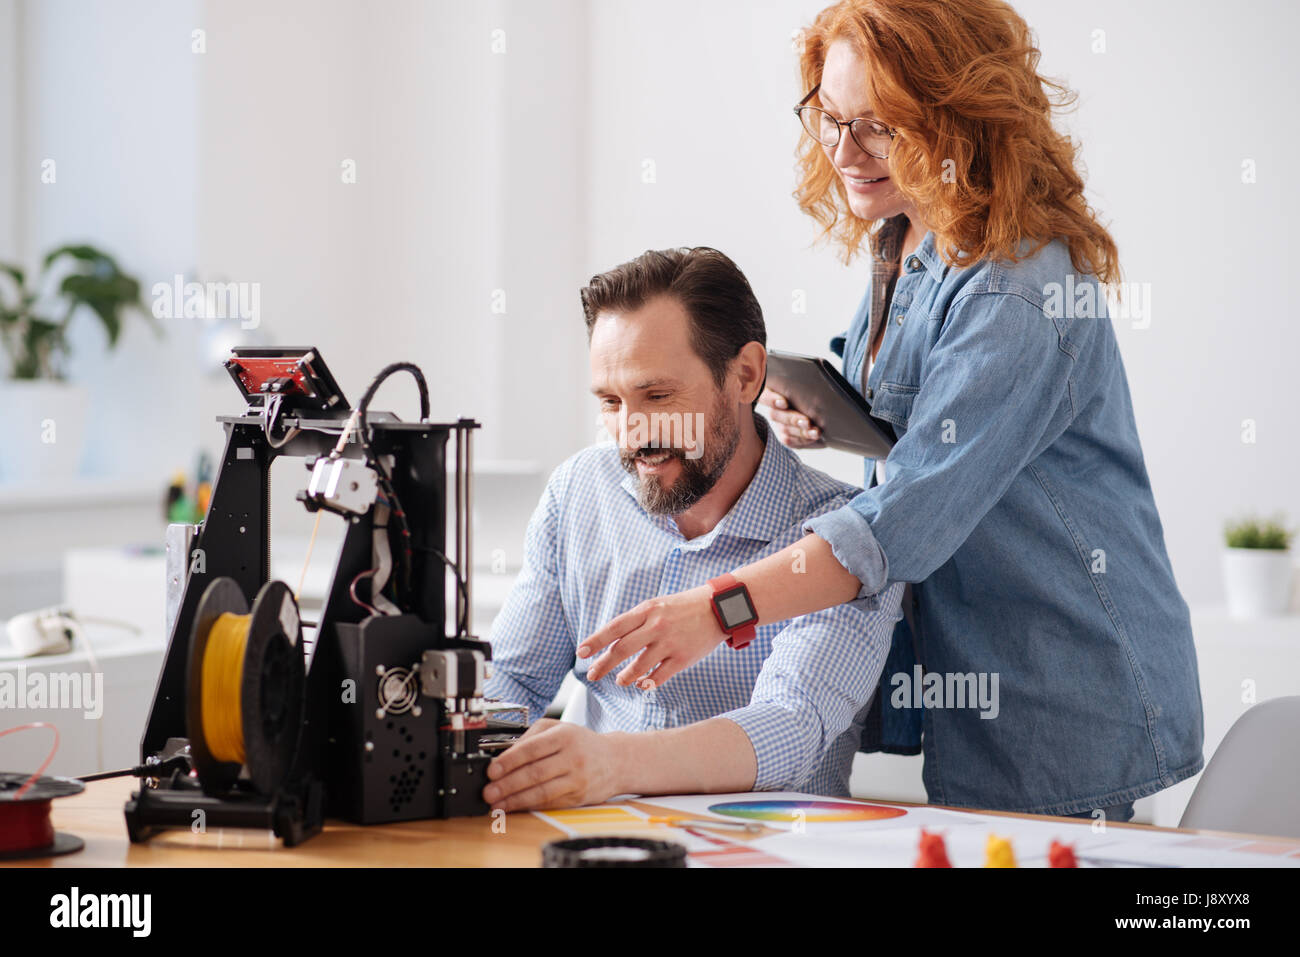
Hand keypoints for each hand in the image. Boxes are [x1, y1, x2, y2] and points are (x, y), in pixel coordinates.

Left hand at [483, 719, 621, 811]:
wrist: (616, 760)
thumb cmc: (582, 743)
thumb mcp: (559, 728)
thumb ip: (531, 736)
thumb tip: (504, 754)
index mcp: (565, 735)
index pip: (532, 749)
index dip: (509, 761)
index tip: (491, 770)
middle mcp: (573, 757)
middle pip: (535, 773)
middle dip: (507, 784)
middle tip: (488, 791)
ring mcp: (577, 779)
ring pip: (542, 792)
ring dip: (515, 800)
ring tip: (496, 804)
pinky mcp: (578, 797)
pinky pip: (550, 803)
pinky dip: (529, 806)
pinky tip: (515, 807)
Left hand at [577, 584, 726, 688]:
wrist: (719, 608)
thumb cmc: (684, 607)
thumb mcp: (657, 605)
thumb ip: (637, 621)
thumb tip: (613, 641)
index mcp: (646, 610)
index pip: (614, 628)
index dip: (595, 641)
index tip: (581, 652)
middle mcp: (656, 626)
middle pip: (621, 649)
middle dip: (603, 665)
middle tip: (592, 675)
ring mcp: (670, 643)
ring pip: (639, 666)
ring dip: (626, 677)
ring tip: (620, 681)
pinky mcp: (683, 657)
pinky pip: (659, 676)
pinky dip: (647, 683)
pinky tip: (641, 685)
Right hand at [759, 388, 825, 448]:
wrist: (822, 411)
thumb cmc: (813, 393)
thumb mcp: (807, 384)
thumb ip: (802, 382)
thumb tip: (809, 380)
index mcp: (774, 390)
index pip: (765, 395)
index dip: (771, 399)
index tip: (784, 403)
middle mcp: (774, 408)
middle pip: (775, 414)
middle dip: (792, 419)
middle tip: (807, 422)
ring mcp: (779, 423)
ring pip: (784, 428)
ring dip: (801, 431)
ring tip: (816, 432)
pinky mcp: (785, 436)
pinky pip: (790, 440)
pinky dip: (803, 439)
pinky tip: (814, 436)